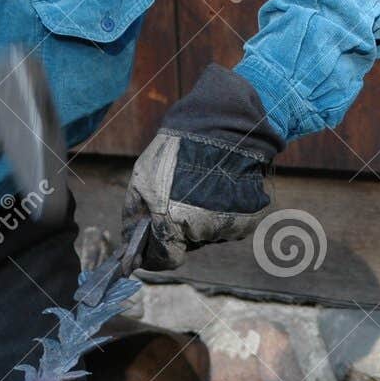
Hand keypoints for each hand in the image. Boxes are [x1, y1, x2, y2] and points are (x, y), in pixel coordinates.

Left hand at [123, 65, 282, 270]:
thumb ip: (134, 215)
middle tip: (183, 195)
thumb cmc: (178, 147)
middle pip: (189, 246)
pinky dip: (226, 211)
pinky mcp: (249, 217)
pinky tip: (222, 187)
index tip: (157, 246)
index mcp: (172, 221)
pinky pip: (232, 225)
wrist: (223, 121)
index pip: (166, 259)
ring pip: (211, 235)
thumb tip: (130, 247)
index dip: (159, 254)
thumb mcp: (142, 177)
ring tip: (204, 185)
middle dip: (182, 228)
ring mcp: (228, 223)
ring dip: (206, 218)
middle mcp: (201, 228)